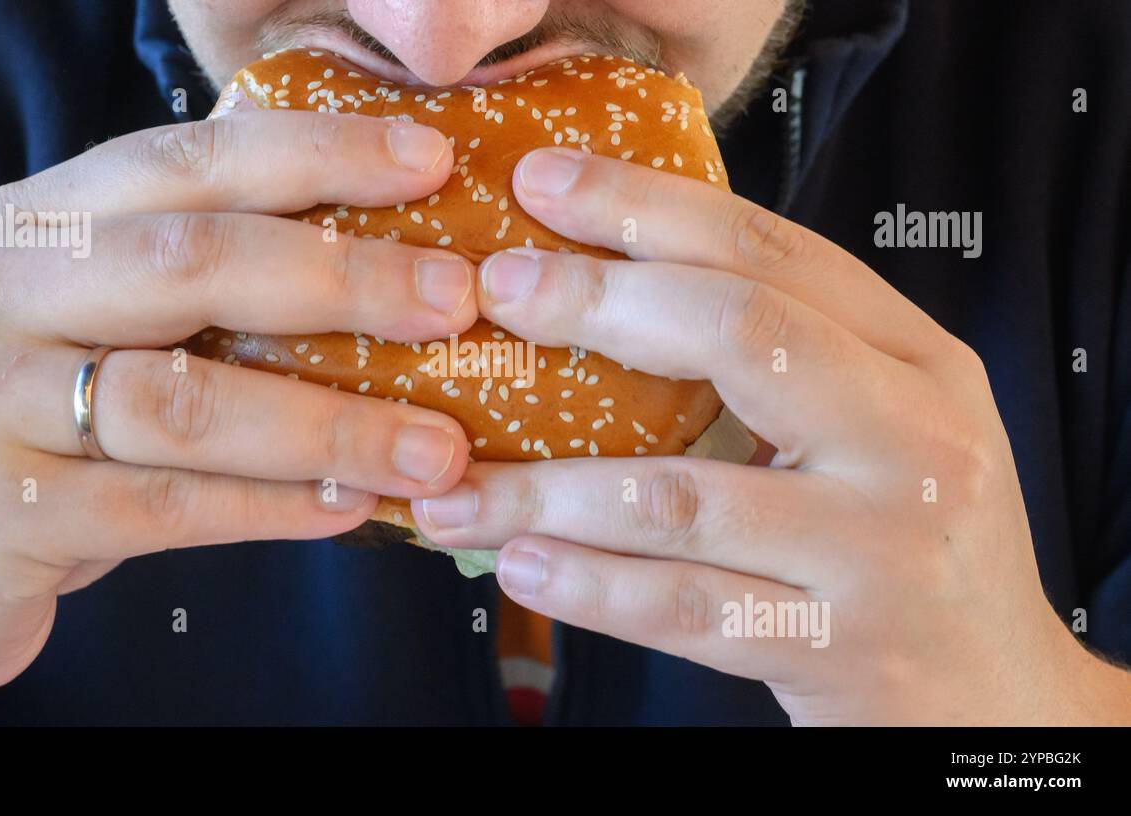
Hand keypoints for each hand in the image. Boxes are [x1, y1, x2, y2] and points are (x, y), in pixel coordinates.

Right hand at [0, 108, 475, 723]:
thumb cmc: (27, 424)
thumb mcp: (86, 322)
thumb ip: (184, 277)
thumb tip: (365, 245)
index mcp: (36, 225)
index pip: (188, 162)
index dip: (317, 154)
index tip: (431, 161)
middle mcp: (2, 291)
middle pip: (192, 262)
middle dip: (343, 277)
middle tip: (458, 299)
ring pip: (185, 401)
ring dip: (332, 423)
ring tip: (440, 447)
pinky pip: (165, 507)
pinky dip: (273, 506)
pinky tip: (354, 510)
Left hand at [411, 147, 1130, 724]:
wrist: (994, 699)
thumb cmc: (910, 539)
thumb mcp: (882, 425)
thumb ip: (788, 356)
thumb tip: (605, 289)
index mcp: (917, 362)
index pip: (773, 253)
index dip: (648, 208)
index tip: (542, 179)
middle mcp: (913, 439)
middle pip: (742, 333)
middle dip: (599, 302)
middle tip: (494, 289)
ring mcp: (879, 547)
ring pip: (680, 497)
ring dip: (544, 489)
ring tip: (449, 485)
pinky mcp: (837, 646)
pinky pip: (684, 607)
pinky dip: (588, 585)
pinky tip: (519, 563)